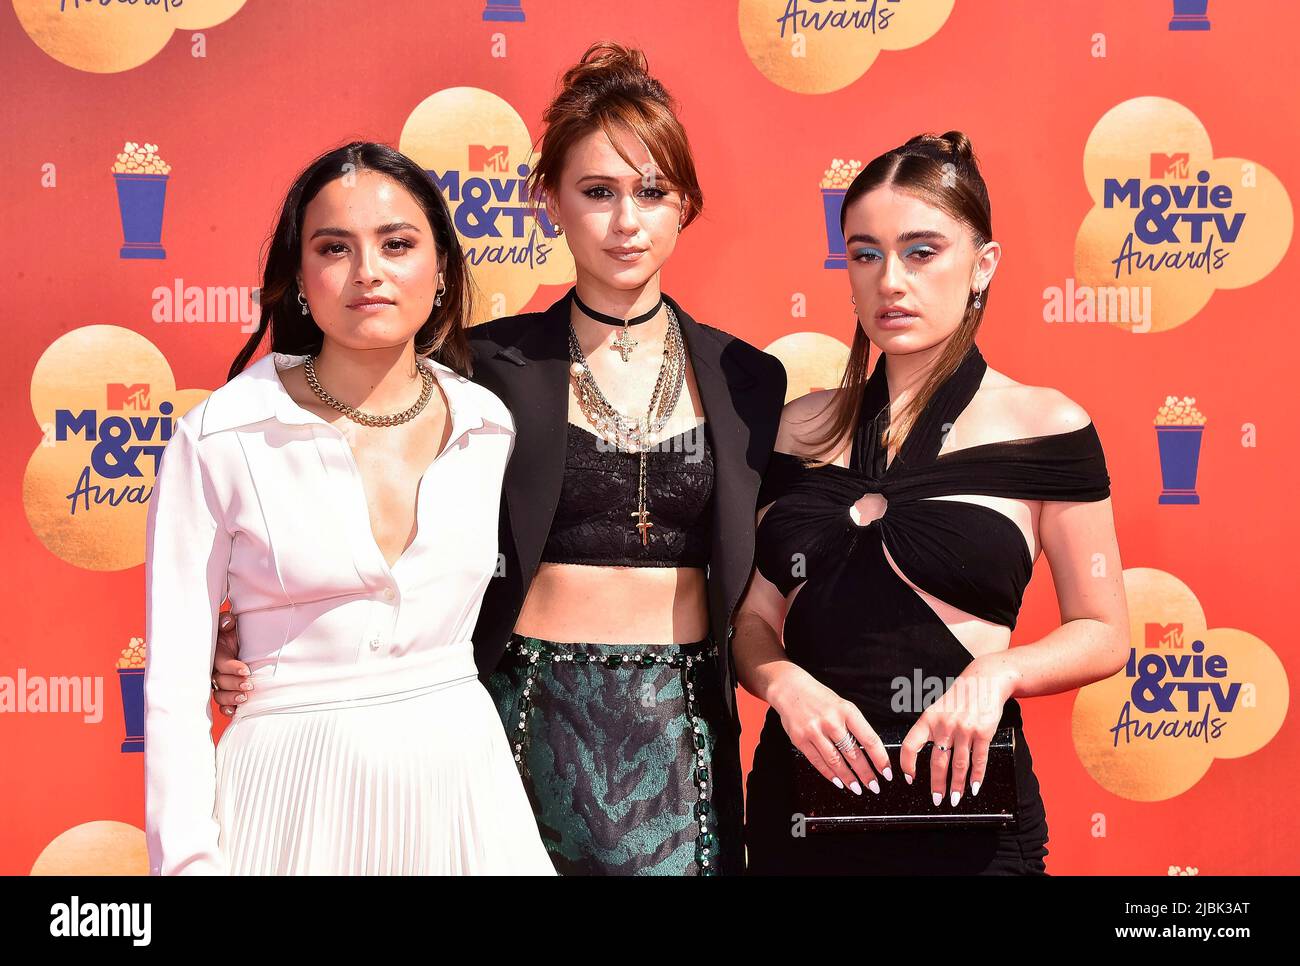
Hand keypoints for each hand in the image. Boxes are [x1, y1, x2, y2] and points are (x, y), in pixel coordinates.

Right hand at [211, 611, 249, 715]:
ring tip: (244, 698)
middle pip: (220, 681)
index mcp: (216, 654)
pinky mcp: (224, 690)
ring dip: (230, 698)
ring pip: (219, 694)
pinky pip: (222, 703)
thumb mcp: (229, 626)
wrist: (238, 642)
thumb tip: (228, 621)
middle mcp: (215, 670)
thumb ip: (227, 622)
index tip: (246, 670)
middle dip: (234, 684)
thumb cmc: (232, 634)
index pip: (222, 663)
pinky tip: (234, 712)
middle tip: (249, 685)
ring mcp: (218, 682)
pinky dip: (227, 708)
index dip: (232, 668)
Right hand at [768, 665, 891, 794]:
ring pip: (835, 761)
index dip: (880, 759)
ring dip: (848, 778)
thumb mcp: (842, 705)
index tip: (886, 772)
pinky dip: (829, 774)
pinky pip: (817, 761)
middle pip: (853, 754)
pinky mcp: (800, 739)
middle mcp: (831, 721)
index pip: (869, 739)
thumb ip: (854, 726)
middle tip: (874, 786)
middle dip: (866, 774)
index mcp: (846, 710)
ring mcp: (814, 731)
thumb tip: (868, 752)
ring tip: (857, 788)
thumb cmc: (819, 698)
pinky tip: (838, 781)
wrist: (789, 688)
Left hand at [900, 654, 1018, 806]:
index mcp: (928, 719)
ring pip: (958, 765)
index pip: (910, 745)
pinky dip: (977, 777)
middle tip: (937, 800)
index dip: (907, 764)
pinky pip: (979, 759)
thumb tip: (919, 755)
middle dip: (936, 785)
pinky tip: (975, 787)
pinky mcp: (983, 732)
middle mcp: (945, 725)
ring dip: (957, 786)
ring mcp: (964, 729)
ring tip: (955, 799)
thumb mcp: (937, 708)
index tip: (909, 779)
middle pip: (937, 762)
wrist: (983, 680)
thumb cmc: (958, 697)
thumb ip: (930, 729)